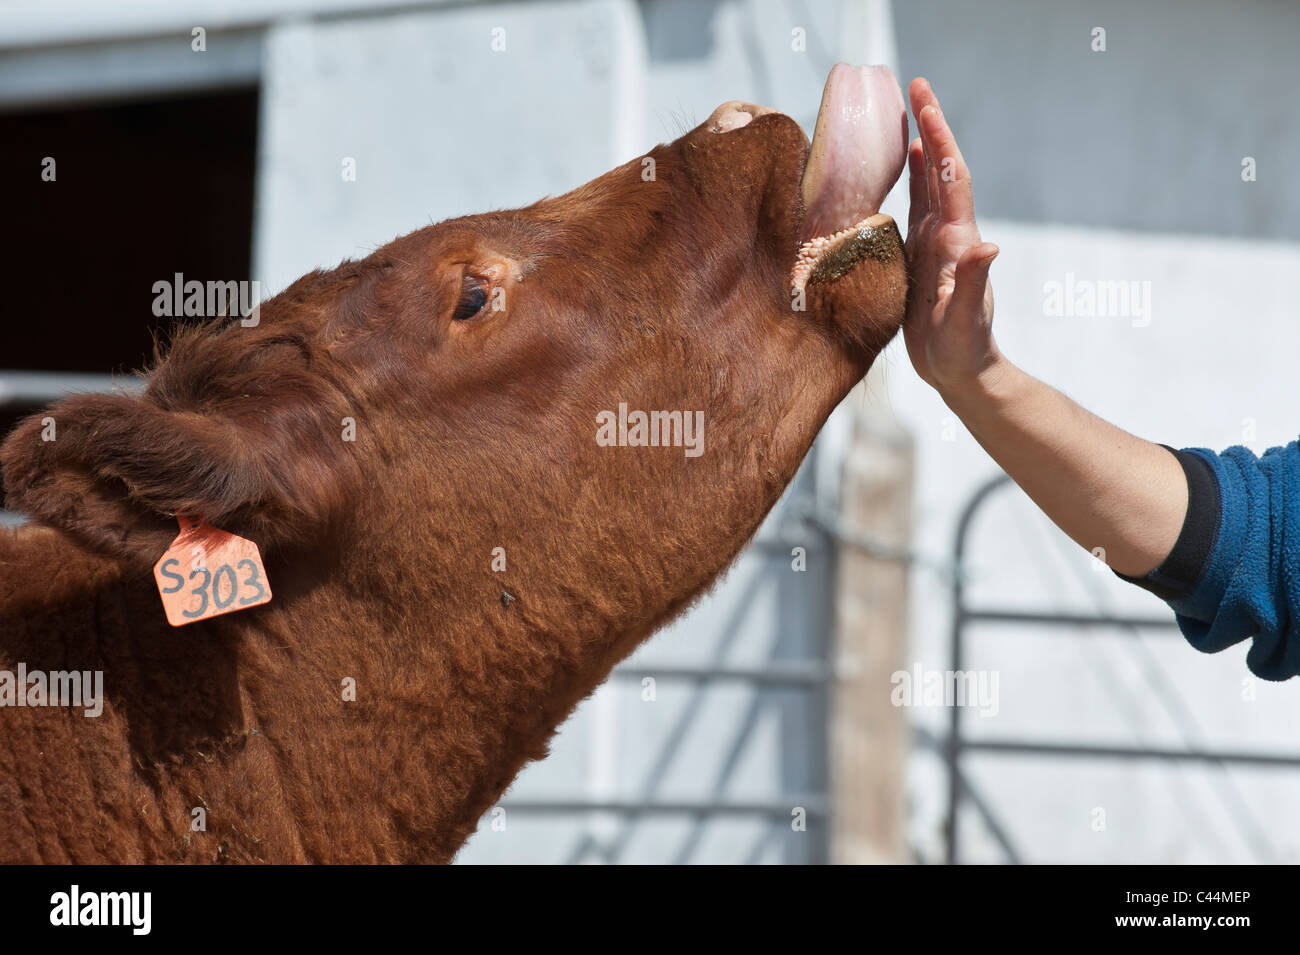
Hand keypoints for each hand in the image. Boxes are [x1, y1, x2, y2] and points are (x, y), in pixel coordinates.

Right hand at [903, 77, 1002, 400]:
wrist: (961, 371)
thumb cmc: (962, 350)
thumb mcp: (965, 320)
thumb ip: (974, 282)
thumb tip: (989, 245)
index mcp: (956, 241)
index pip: (950, 178)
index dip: (941, 137)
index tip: (925, 101)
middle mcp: (948, 234)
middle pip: (941, 170)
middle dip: (930, 126)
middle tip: (915, 86)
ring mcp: (935, 244)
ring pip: (928, 185)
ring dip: (920, 148)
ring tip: (906, 115)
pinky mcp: (921, 257)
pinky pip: (913, 209)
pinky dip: (908, 182)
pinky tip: (900, 168)